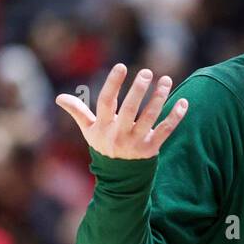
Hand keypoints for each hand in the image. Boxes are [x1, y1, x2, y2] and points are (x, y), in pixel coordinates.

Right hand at [55, 63, 188, 159]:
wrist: (119, 177)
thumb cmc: (104, 146)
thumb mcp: (89, 131)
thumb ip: (78, 112)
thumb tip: (59, 98)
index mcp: (103, 127)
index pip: (106, 102)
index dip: (113, 84)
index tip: (122, 66)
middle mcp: (119, 134)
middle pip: (129, 110)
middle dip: (138, 90)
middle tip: (147, 72)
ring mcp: (136, 142)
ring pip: (150, 118)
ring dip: (159, 98)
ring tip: (166, 80)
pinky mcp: (152, 148)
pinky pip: (166, 130)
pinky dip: (176, 116)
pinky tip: (183, 102)